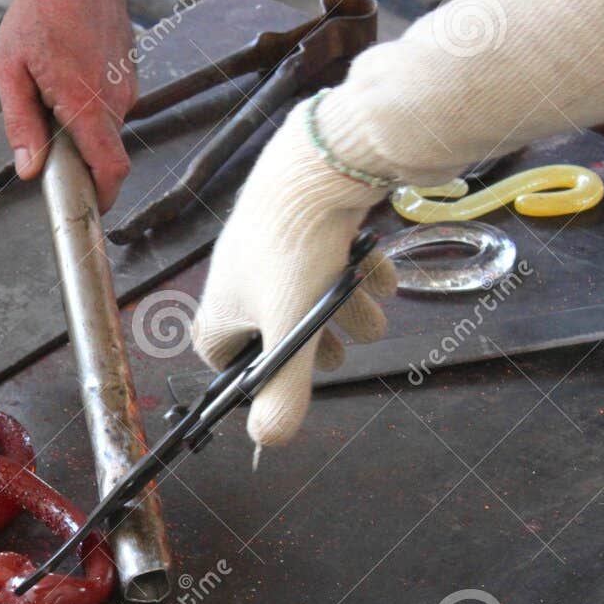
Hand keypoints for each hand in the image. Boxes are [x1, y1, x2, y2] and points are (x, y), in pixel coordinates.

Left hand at [0, 0, 135, 209]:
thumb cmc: (43, 9)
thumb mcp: (11, 70)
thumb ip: (21, 124)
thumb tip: (28, 168)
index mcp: (86, 104)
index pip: (110, 169)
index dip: (103, 198)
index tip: (89, 212)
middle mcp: (115, 100)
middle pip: (103, 153)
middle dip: (77, 157)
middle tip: (46, 139)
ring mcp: (126, 87)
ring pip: (105, 129)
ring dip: (81, 127)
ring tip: (52, 93)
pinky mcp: (128, 77)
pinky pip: (109, 106)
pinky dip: (89, 106)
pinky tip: (67, 77)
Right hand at [194, 102, 393, 448]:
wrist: (324, 161)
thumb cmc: (294, 249)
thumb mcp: (292, 330)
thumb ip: (285, 393)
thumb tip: (270, 442)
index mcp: (221, 304)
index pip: (222, 354)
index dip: (253, 374)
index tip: (282, 382)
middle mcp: (241, 273)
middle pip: (278, 327)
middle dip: (318, 343)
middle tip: (341, 352)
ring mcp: (275, 242)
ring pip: (312, 293)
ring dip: (347, 311)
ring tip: (373, 316)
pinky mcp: (307, 217)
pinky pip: (333, 258)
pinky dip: (359, 274)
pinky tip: (382, 279)